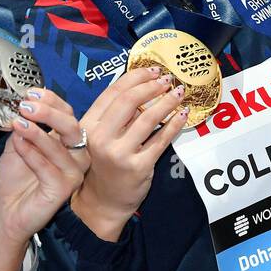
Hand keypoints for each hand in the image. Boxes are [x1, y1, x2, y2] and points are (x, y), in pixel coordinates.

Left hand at [0, 89, 88, 270]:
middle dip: (49, 113)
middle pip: (72, 127)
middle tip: (26, 106)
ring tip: (17, 124)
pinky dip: (32, 153)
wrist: (6, 210)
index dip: (51, 101)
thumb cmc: (14, 177)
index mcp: (67, 141)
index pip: (68, 114)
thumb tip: (23, 104)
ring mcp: (73, 173)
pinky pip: (48, 167)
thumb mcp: (17, 143)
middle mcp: (76, 155)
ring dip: (37, 133)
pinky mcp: (64, 189)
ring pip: (60, 146)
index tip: (30, 93)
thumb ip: (23, 125)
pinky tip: (18, 144)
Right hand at [71, 66, 189, 242]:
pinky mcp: (139, 167)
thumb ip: (114, 115)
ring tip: (178, 93)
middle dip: (151, 86)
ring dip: (167, 102)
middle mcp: (101, 138)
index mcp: (89, 125)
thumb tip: (143, 87)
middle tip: (166, 79)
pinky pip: (161, 139)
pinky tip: (182, 114)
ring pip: (148, 119)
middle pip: (129, 102)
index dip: (134, 77)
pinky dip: (174, 124)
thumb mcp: (98, 137)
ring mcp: (120, 154)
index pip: (112, 93)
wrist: (103, 201)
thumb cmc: (103, 163)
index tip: (151, 70)